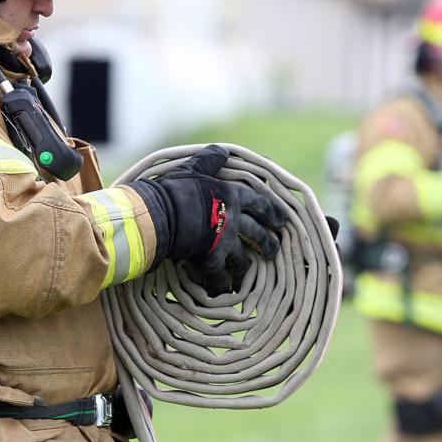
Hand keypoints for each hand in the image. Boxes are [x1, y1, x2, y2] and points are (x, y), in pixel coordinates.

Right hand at [132, 145, 286, 294]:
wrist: (160, 215)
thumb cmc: (174, 189)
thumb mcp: (193, 168)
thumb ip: (209, 160)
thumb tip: (222, 150)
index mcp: (232, 195)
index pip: (260, 203)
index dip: (272, 211)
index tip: (281, 221)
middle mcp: (234, 219)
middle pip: (257, 233)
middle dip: (267, 242)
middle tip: (273, 250)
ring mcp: (225, 241)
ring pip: (242, 258)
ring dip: (245, 267)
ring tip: (249, 274)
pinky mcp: (211, 260)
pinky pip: (220, 277)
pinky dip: (221, 285)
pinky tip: (223, 291)